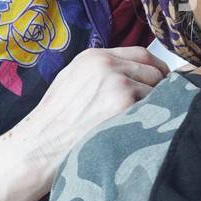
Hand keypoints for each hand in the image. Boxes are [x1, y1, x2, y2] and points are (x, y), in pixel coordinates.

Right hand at [8, 46, 170, 181]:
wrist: (40, 146)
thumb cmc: (54, 121)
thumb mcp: (72, 81)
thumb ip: (101, 72)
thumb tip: (132, 74)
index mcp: (94, 57)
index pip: (142, 54)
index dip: (155, 69)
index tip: (161, 82)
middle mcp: (108, 65)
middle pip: (154, 70)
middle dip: (160, 88)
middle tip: (156, 107)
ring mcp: (119, 84)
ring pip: (158, 90)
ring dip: (156, 106)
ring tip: (144, 122)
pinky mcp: (126, 106)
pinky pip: (155, 108)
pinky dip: (153, 119)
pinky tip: (142, 131)